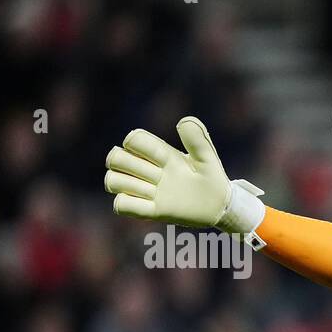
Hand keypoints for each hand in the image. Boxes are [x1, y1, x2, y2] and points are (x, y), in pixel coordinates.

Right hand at [104, 116, 232, 226]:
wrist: (219, 207)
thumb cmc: (213, 180)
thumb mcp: (208, 159)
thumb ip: (198, 140)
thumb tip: (183, 120)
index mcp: (161, 154)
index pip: (133, 139)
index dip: (138, 144)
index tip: (163, 159)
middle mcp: (148, 171)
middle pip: (115, 158)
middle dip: (132, 165)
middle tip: (158, 176)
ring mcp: (147, 191)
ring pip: (112, 180)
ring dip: (130, 185)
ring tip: (154, 193)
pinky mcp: (150, 211)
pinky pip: (121, 205)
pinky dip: (128, 204)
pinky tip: (150, 205)